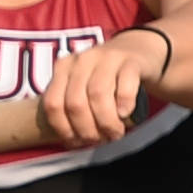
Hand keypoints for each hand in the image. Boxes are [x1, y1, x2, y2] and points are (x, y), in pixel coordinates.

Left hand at [39, 27, 172, 144]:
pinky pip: (125, 84)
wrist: (138, 50)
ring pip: (97, 94)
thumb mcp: (83, 88)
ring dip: (106, 122)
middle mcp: (82, 60)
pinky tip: (125, 114)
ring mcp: (106, 57)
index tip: (78, 142)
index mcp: (63, 67)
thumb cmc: (107, 79)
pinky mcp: (131, 60)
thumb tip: (73, 143)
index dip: (64, 129)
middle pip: (75, 102)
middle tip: (101, 140)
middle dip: (87, 130)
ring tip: (115, 133)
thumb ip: (74, 109)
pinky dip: (124, 103)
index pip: (53, 104)